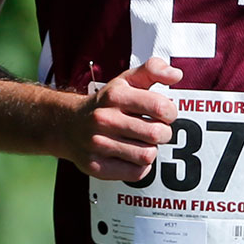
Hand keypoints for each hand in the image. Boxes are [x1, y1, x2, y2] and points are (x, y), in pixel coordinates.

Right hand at [63, 56, 183, 181]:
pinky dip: (140, 167)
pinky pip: (136, 173)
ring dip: (151, 150)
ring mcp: (98, 144)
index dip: (170, 112)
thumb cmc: (105, 103)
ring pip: (147, 155)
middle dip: (163, 133)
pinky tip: (132, 155)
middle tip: (155, 130)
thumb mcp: (126, 80)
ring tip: (142, 143)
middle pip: (157, 134)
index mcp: (115, 96)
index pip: (160, 106)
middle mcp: (104, 119)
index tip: (165, 113)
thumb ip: (153, 70)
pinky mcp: (96, 166)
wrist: (67, 125)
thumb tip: (176, 75)